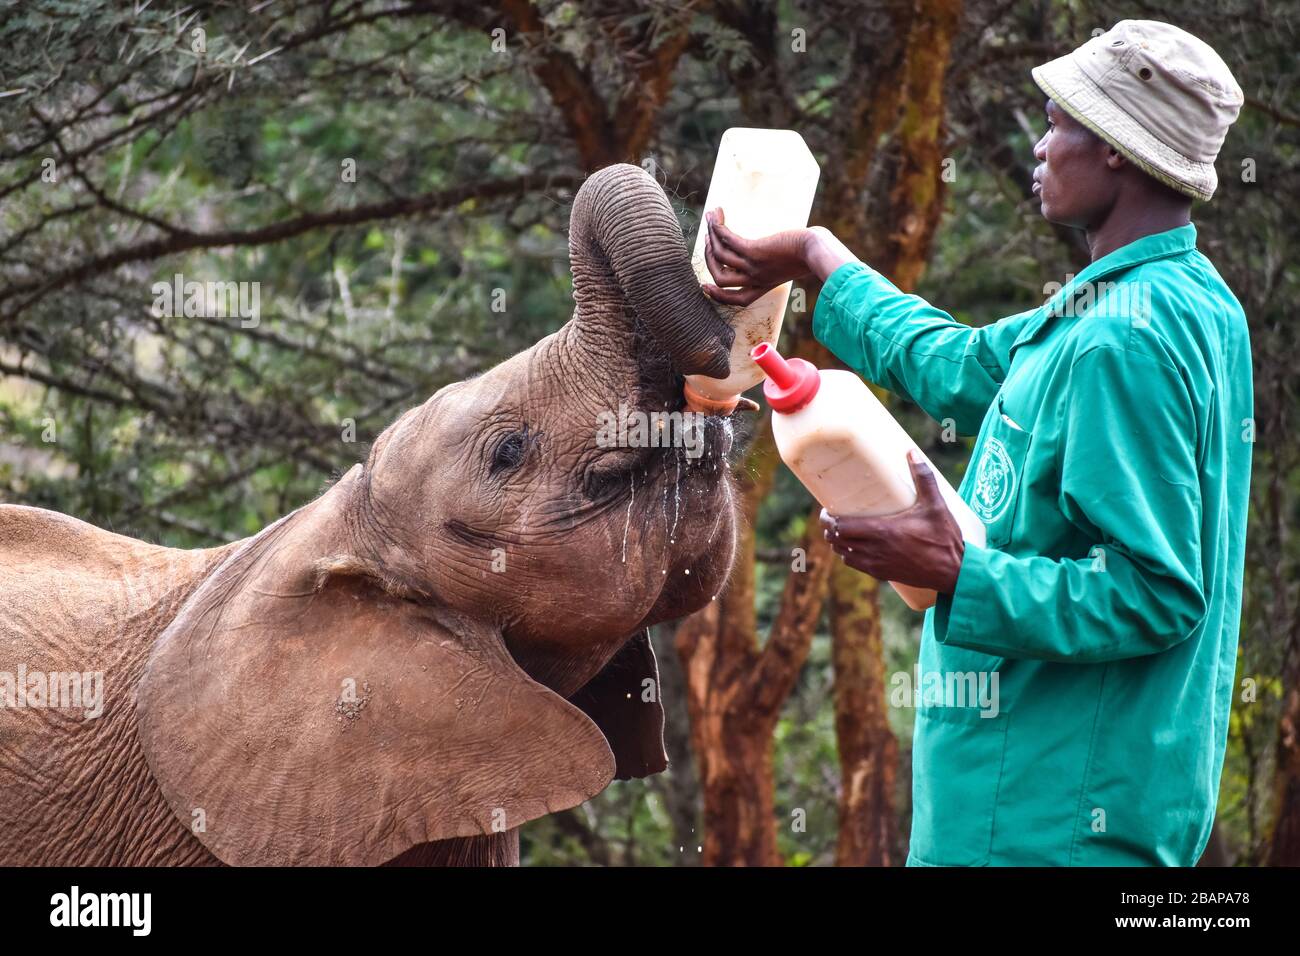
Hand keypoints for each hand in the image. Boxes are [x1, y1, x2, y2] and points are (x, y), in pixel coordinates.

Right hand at [700, 208, 811, 305]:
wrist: (816, 250)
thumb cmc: (808, 254)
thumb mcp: (790, 266)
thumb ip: (778, 266)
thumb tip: (779, 252)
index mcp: (763, 286)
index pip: (734, 299)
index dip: (717, 295)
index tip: (705, 286)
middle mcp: (755, 279)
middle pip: (720, 278)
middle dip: (709, 260)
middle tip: (706, 242)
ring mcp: (753, 266)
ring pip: (720, 257)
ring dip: (711, 238)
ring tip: (710, 222)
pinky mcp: (755, 251)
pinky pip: (728, 241)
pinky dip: (719, 229)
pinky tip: (717, 218)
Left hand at [820, 450, 964, 593]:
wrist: (953, 571)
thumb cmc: (945, 538)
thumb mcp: (936, 505)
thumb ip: (923, 477)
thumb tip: (911, 452)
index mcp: (882, 531)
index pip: (841, 527)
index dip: (828, 520)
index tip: (826, 510)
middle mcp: (875, 549)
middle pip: (837, 540)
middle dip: (830, 529)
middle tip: (831, 517)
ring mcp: (877, 564)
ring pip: (844, 554)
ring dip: (838, 543)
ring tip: (840, 531)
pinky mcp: (883, 574)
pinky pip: (856, 565)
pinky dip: (849, 556)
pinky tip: (854, 548)